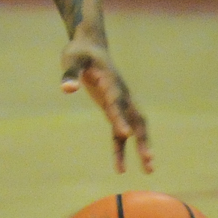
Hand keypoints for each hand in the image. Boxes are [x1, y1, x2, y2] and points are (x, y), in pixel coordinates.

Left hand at [60, 34, 152, 175]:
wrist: (90, 47)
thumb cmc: (80, 53)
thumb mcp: (71, 59)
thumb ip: (70, 73)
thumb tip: (67, 89)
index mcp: (111, 81)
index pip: (116, 102)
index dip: (121, 117)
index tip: (126, 133)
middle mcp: (121, 94)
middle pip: (136, 118)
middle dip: (144, 139)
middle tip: (149, 159)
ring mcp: (120, 102)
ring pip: (135, 127)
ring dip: (142, 147)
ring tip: (149, 170)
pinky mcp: (113, 109)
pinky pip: (120, 132)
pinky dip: (121, 149)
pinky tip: (120, 169)